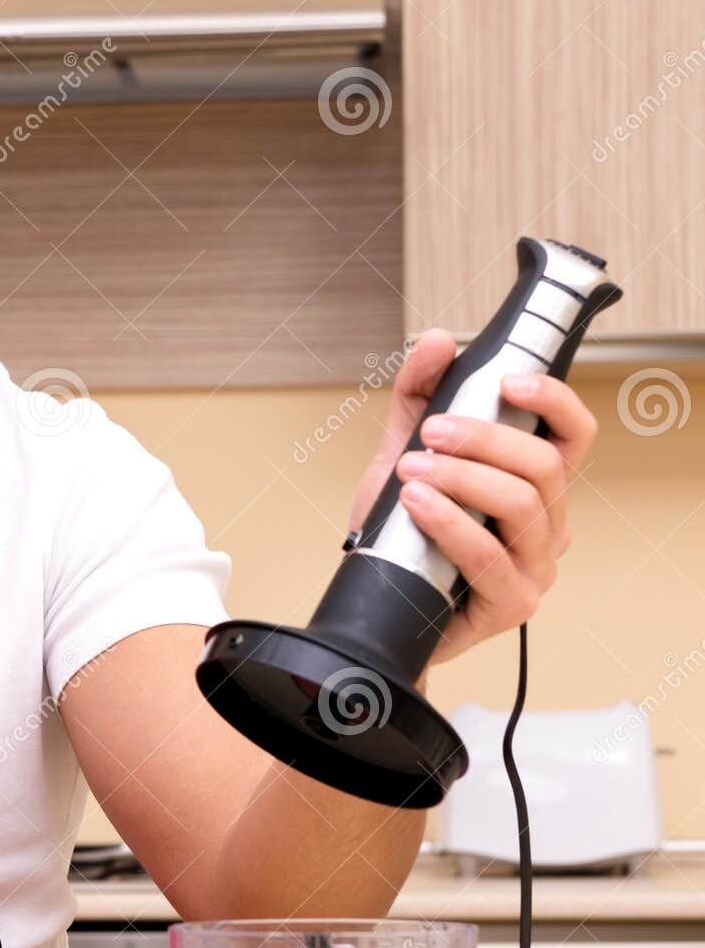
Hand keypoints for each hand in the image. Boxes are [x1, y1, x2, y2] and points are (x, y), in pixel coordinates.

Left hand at [347, 330, 598, 666]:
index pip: (573, 434)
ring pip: (521, 505)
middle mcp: (547, 525)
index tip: (509, 380)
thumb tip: (436, 341)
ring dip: (461, 478)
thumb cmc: (400, 536)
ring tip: (410, 470)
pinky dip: (449, 524)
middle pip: (544, 465)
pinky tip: (417, 506)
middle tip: (430, 433)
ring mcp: (535, 568)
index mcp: (535, 486)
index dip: (553, 401)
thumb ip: (418, 398)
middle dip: (483, 439)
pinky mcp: (512, 604)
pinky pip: (489, 557)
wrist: (375, 605)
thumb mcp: (402, 455)